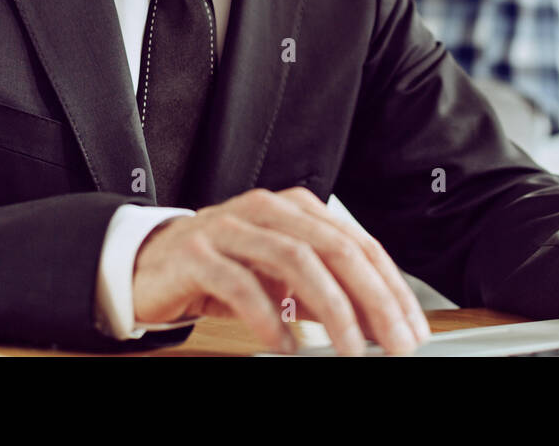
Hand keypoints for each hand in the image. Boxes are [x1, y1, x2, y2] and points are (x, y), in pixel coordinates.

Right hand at [131, 187, 429, 355]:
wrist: (148, 263)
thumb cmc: (221, 268)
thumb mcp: (280, 281)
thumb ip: (323, 297)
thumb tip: (373, 325)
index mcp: (296, 209)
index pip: (357, 244)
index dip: (390, 286)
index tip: (411, 327)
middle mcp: (267, 209)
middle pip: (335, 248)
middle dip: (372, 299)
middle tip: (393, 343)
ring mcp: (231, 227)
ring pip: (295, 260)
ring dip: (329, 310)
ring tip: (347, 349)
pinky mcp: (197, 252)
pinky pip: (240, 283)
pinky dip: (268, 317)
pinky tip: (285, 345)